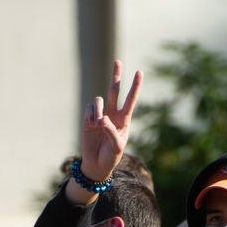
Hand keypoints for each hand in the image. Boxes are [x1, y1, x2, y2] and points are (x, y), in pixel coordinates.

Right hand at [76, 60, 142, 185]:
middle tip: (118, 62)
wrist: (96, 165)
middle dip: (116, 76)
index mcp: (123, 119)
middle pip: (114, 90)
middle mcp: (112, 114)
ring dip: (98, 109)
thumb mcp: (116, 146)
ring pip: (98, 100)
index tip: (139, 72)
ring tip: (98, 122)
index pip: (130, 100)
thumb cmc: (111, 157)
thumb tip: (102, 118)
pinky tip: (91, 125)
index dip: (135, 86)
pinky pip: (89, 109)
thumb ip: (111, 131)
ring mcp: (99, 115)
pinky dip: (90, 115)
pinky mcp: (87, 119)